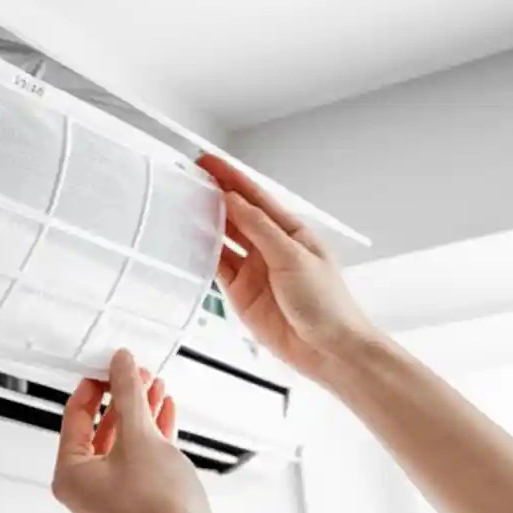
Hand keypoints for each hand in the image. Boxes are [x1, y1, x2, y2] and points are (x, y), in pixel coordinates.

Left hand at [52, 349, 220, 512]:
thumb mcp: (141, 438)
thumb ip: (128, 395)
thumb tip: (120, 366)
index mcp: (70, 476)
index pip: (74, 416)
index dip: (94, 385)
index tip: (109, 365)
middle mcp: (87, 490)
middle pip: (100, 428)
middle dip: (122, 397)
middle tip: (134, 374)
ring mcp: (113, 498)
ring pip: (123, 443)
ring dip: (140, 413)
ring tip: (153, 387)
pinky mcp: (140, 502)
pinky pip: (140, 459)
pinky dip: (152, 435)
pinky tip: (164, 413)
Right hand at [197, 155, 379, 381]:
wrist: (330, 350)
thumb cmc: (327, 303)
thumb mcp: (293, 257)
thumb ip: (260, 229)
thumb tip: (234, 201)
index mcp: (289, 230)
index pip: (254, 196)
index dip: (230, 177)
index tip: (207, 162)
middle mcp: (270, 246)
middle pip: (235, 214)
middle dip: (212, 195)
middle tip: (187, 178)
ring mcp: (254, 269)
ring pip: (223, 238)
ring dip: (204, 222)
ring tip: (182, 204)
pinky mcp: (241, 293)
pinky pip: (217, 267)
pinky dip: (202, 253)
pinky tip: (189, 241)